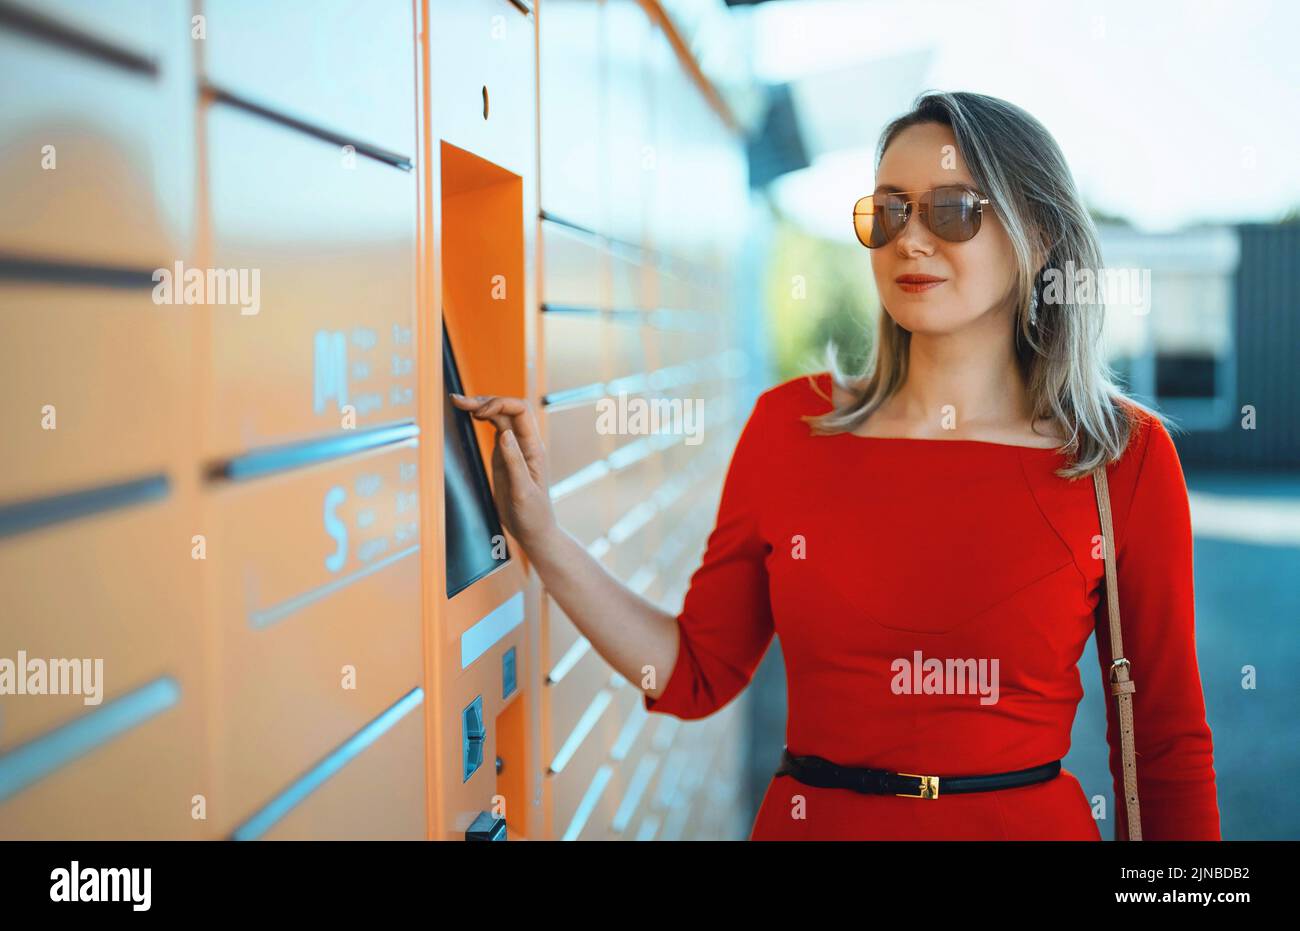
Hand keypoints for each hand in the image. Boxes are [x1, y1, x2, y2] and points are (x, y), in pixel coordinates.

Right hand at [449, 392, 556, 547]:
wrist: (533, 531)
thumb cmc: (533, 514)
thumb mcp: (523, 491)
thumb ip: (514, 462)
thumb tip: (503, 432)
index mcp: (534, 449)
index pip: (521, 411)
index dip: (500, 404)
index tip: (478, 413)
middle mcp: (525, 443)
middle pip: (508, 409)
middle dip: (485, 401)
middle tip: (458, 401)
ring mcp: (514, 447)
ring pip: (500, 416)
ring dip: (481, 406)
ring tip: (458, 402)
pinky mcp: (503, 455)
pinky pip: (495, 428)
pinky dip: (481, 418)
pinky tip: (470, 415)